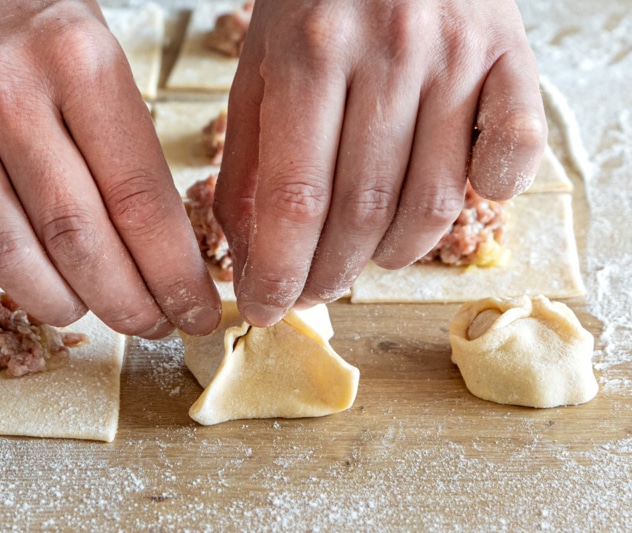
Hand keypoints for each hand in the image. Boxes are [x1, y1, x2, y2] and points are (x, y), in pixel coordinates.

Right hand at [0, 0, 220, 336]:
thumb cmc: (44, 41)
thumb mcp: (109, 71)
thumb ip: (133, 161)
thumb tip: (167, 263)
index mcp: (80, 64)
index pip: (140, 200)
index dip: (174, 274)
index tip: (197, 312)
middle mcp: (8, 91)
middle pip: (77, 238)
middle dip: (126, 303)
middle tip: (151, 325)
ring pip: (8, 254)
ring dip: (58, 302)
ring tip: (86, 307)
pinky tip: (4, 267)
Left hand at [214, 0, 546, 326]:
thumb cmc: (315, 0)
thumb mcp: (261, 66)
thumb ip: (249, 157)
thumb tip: (248, 251)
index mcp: (313, 55)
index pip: (296, 199)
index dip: (279, 270)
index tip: (266, 309)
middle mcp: (389, 55)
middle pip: (361, 209)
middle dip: (331, 273)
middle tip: (313, 292)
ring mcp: (456, 56)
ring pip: (432, 199)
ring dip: (394, 252)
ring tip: (367, 258)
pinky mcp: (509, 57)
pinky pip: (514, 151)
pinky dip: (486, 195)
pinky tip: (452, 201)